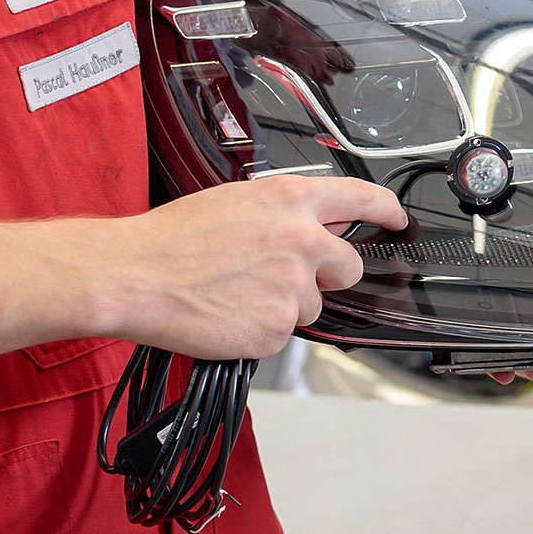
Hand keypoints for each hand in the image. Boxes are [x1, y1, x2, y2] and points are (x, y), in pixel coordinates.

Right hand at [92, 175, 405, 360]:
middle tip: (284, 276)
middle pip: (349, 266)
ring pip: (312, 305)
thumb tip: (314, 224)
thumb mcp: (236, 201)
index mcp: (293, 201)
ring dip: (284, 305)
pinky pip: (282, 334)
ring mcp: (293, 288)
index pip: (365, 199)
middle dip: (327, 275)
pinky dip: (260, 330)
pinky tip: (228, 314)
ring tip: (236, 292)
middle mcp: (303, 242)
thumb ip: (284, 212)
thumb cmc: (172, 238)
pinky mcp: (276, 329)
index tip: (398, 220)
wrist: (134, 276)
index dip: (388, 211)